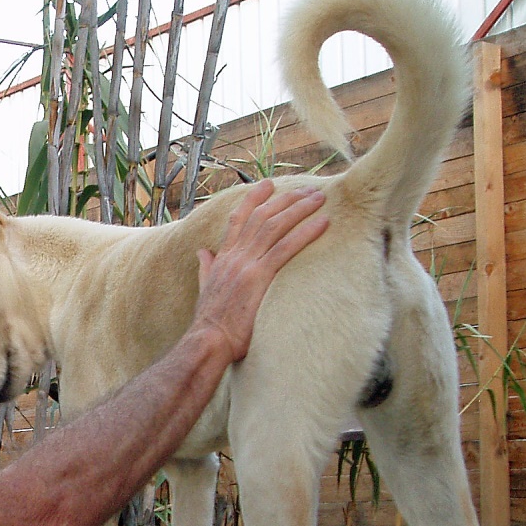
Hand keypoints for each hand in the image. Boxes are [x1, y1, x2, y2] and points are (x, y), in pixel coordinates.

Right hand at [193, 180, 327, 360]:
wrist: (208, 341)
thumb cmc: (211, 323)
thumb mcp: (205, 289)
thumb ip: (206, 268)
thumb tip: (203, 252)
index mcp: (223, 258)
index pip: (238, 219)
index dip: (253, 199)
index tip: (267, 184)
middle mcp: (234, 256)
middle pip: (261, 216)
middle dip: (285, 199)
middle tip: (306, 189)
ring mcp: (246, 265)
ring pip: (275, 226)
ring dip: (299, 208)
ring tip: (319, 198)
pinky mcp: (258, 277)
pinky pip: (286, 248)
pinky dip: (305, 233)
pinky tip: (322, 223)